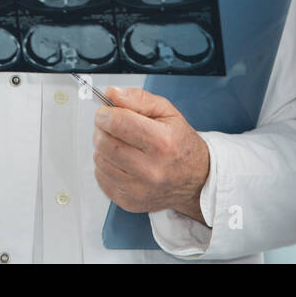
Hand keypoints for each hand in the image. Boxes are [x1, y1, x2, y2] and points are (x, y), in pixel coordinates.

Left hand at [92, 86, 209, 221]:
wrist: (195, 180)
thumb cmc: (180, 144)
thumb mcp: (167, 112)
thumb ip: (138, 98)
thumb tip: (112, 94)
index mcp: (162, 142)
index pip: (117, 123)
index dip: (105, 113)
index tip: (105, 112)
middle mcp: (151, 169)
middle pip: (105, 142)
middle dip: (102, 129)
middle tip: (111, 126)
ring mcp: (139, 189)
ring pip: (100, 160)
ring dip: (103, 148)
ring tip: (119, 145)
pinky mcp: (129, 202)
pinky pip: (101, 178)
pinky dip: (105, 167)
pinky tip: (121, 162)